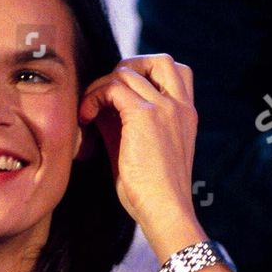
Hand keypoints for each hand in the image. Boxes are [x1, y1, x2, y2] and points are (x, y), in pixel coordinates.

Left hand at [78, 53, 197, 248]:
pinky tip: (85, 119)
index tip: (120, 101)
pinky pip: (112, 87)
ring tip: (88, 114)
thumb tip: (98, 107)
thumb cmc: (151, 193)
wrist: (165, 211)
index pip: (175, 72)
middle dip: (126, 69)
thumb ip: (124, 124)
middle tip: (105, 96)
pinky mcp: (144, 115)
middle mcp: (180, 105)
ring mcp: (164, 107)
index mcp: (186, 114)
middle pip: (158, 60)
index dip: (145, 76)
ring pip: (126, 71)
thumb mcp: (140, 150)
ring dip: (100, 87)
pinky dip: (93, 97)